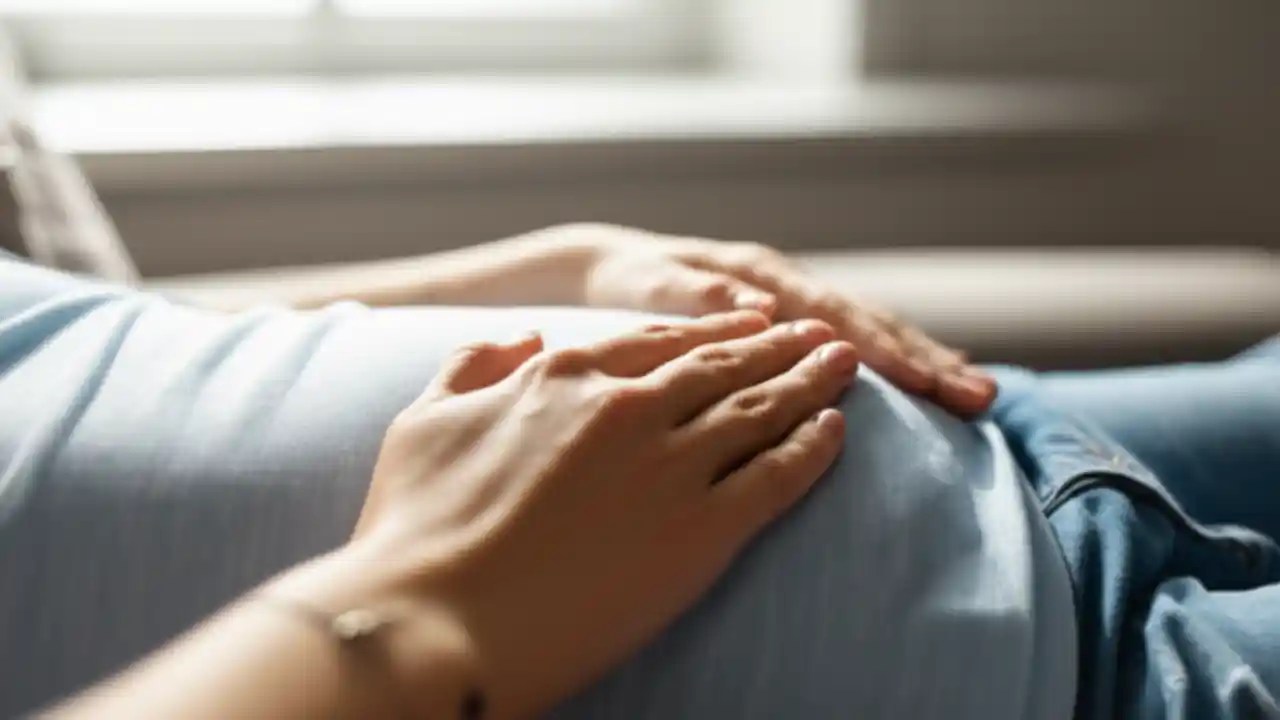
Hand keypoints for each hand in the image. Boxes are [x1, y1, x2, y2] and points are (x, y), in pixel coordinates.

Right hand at [350, 311, 856, 718]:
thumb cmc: (413, 529)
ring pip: (760, 410)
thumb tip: (521, 336)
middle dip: (778, 347)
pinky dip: (814, 450)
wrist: (432, 623)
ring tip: (845, 365)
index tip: (748, 326)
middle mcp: (629, 407)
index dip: (711, 331)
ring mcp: (671, 467)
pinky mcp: (702, 533)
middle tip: (819, 336)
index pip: (658, 341)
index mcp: (565, 375)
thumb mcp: (425, 421)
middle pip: (724, 366)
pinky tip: (836, 432)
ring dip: (809, 382)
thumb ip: (475, 365)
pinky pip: (777, 478)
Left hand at [563, 223, 995, 416]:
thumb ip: (697, 294)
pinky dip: (895, 358)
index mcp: (760, 277)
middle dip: (925, 359)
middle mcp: (788, 285)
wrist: (610, 267)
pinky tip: (931, 383)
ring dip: (924, 361)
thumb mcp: (650, 285)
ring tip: (979, 395)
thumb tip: (757, 304)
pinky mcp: (792, 321)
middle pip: (869, 322)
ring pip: (871, 330)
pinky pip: (854, 339)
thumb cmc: (627, 282)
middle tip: (981, 397)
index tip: (925, 383)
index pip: (834, 317)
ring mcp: (795, 301)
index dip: (881, 349)